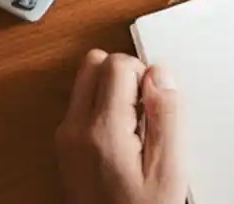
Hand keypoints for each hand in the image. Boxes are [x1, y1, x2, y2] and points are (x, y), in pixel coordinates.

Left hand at [56, 50, 188, 203]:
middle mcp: (75, 128)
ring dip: (113, 90)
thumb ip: (166, 116)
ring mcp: (65, 137)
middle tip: (147, 111)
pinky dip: (103, 107)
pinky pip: (82, 104)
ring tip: (136, 127)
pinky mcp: (65, 146)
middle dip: (125, 75)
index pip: (117, 63)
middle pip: (95, 64)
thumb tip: (160, 74)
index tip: (157, 104)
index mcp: (102, 129)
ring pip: (86, 80)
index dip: (145, 75)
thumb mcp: (168, 170)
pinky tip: (123, 138)